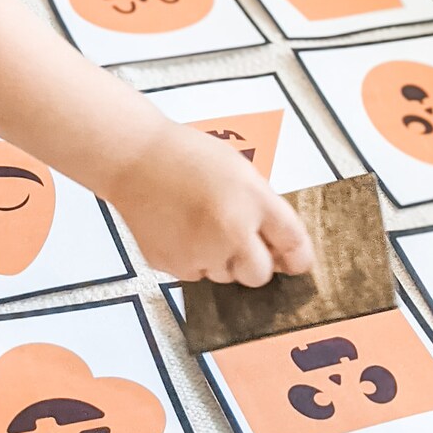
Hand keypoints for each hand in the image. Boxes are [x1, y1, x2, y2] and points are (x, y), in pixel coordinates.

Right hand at [109, 122, 313, 285]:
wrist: (135, 159)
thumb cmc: (189, 156)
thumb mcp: (240, 171)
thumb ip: (263, 208)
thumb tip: (279, 249)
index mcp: (254, 201)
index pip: (293, 244)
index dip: (298, 255)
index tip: (295, 260)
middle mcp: (231, 232)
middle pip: (260, 274)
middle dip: (256, 262)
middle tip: (241, 240)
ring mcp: (200, 253)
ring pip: (226, 276)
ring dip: (223, 259)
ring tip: (202, 224)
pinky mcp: (173, 266)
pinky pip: (196, 273)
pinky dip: (194, 258)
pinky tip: (181, 229)